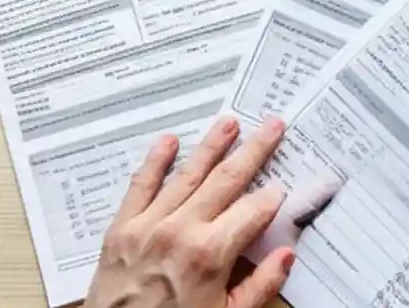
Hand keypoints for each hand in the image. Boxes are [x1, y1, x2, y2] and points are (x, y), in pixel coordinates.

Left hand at [85, 116, 293, 307]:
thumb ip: (260, 285)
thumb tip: (286, 255)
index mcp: (211, 254)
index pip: (253, 210)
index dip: (272, 197)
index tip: (282, 188)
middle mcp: (181, 231)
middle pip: (226, 180)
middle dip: (254, 151)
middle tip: (271, 127)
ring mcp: (149, 225)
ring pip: (188, 174)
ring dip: (211, 146)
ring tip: (229, 124)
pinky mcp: (122, 228)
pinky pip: (141, 185)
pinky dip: (155, 161)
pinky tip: (169, 141)